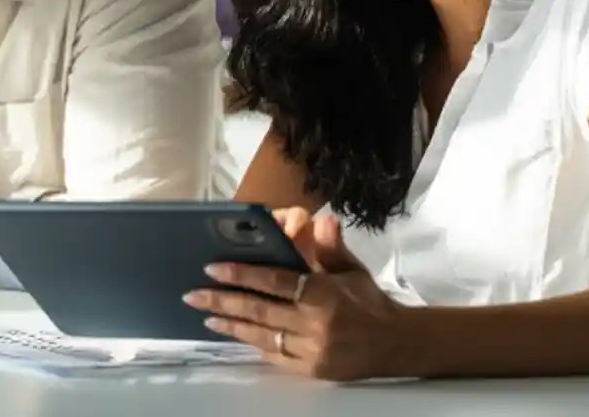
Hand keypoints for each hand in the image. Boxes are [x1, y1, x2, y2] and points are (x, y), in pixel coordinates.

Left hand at [184, 213, 406, 381]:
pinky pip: (274, 356)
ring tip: (207, 315)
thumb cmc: (370, 302)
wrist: (395, 345)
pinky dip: (254, 343)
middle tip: (193, 294)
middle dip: (223, 301)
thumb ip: (331, 247)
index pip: (275, 281)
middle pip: (260, 311)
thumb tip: (321, 217)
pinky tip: (236, 334)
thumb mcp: (353, 271)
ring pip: (262, 335)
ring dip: (231, 325)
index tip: (213, 268)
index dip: (242, 274)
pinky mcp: (310, 370)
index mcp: (324, 294)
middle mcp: (315, 324)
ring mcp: (311, 351)